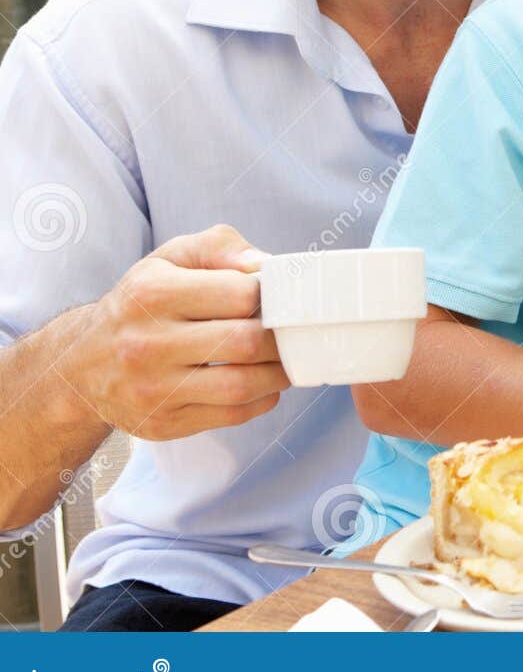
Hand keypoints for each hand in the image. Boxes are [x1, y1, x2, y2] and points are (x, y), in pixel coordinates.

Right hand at [66, 225, 288, 441]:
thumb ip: (221, 247)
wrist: (82, 364)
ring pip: (242, 385)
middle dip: (281, 337)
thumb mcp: (171, 259)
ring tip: (283, 359)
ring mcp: (152, 389)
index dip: (270, 295)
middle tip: (291, 331)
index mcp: (152, 294)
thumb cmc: (142, 303)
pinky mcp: (162, 424)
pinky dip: (261, 399)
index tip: (276, 298)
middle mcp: (146, 343)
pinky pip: (232, 415)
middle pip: (246, 341)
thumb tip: (266, 265)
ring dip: (278, 373)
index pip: (241, 294)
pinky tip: (262, 383)